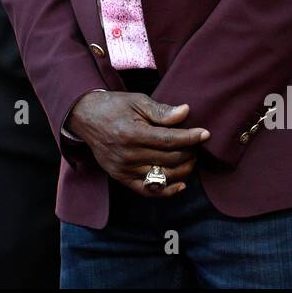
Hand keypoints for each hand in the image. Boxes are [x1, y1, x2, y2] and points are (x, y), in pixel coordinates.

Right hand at [66, 90, 208, 196]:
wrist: (86, 117)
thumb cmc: (114, 106)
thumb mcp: (137, 101)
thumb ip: (161, 110)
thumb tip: (185, 112)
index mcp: (132, 134)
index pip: (168, 141)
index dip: (190, 138)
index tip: (205, 134)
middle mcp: (127, 155)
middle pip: (169, 159)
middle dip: (189, 152)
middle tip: (197, 145)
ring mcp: (123, 169)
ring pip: (163, 176)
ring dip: (183, 170)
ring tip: (191, 158)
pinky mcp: (120, 177)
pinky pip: (148, 190)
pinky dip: (167, 191)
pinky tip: (181, 184)